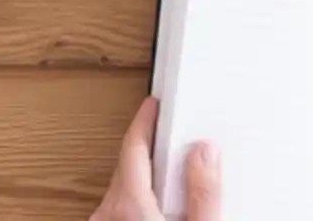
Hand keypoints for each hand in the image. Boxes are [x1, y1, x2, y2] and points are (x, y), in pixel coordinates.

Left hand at [91, 97, 221, 220]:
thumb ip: (204, 193)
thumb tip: (204, 152)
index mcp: (128, 206)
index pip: (133, 146)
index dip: (145, 120)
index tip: (153, 104)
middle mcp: (108, 213)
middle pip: (126, 165)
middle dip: (149, 147)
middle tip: (169, 130)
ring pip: (122, 186)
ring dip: (144, 174)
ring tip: (169, 165)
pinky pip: (119, 205)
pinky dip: (136, 195)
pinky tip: (157, 199)